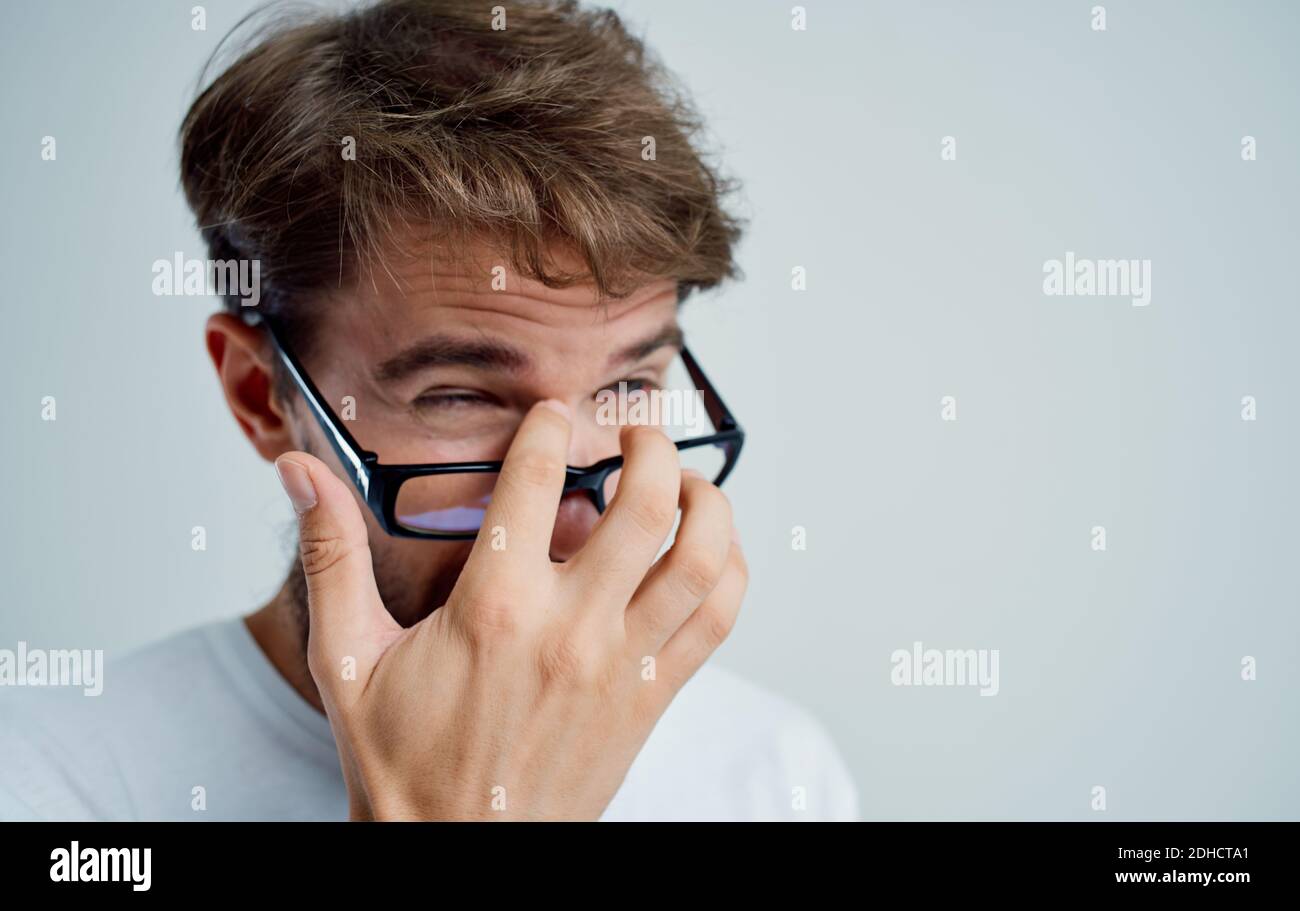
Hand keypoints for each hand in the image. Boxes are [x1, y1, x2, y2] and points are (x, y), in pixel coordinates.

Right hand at [274, 401, 746, 819]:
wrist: (459, 857)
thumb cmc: (403, 763)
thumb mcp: (346, 660)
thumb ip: (331, 556)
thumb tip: (299, 472)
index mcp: (493, 608)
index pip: (537, 480)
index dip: (550, 428)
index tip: (551, 416)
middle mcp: (570, 630)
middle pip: (646, 504)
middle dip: (649, 446)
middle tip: (633, 434)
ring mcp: (621, 665)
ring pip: (702, 558)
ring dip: (706, 502)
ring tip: (683, 482)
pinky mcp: (652, 698)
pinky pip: (718, 619)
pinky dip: (729, 571)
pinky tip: (704, 551)